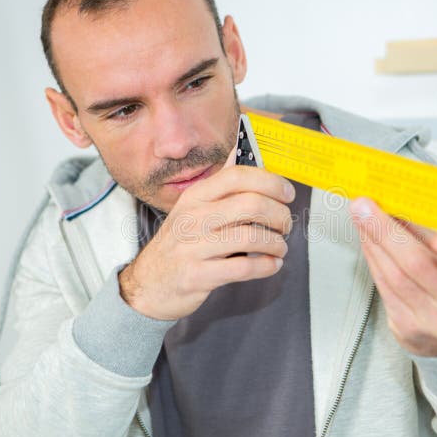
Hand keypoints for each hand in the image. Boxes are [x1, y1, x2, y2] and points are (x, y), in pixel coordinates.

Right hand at [119, 155, 294, 320]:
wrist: (149, 284)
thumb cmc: (179, 245)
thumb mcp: (193, 209)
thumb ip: (220, 184)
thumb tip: (241, 152)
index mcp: (196, 196)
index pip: (238, 176)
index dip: (271, 182)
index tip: (287, 193)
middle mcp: (194, 217)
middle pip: (251, 204)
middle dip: (279, 215)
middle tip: (286, 225)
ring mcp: (194, 247)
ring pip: (250, 236)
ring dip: (276, 243)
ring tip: (279, 247)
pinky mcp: (198, 275)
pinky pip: (242, 268)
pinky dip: (266, 266)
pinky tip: (272, 264)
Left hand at [349, 197, 436, 356]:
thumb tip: (402, 204)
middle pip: (417, 265)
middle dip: (386, 231)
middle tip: (365, 206)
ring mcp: (432, 320)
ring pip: (394, 276)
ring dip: (372, 241)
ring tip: (361, 217)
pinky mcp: (407, 328)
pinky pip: (383, 288)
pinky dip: (372, 259)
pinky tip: (366, 240)